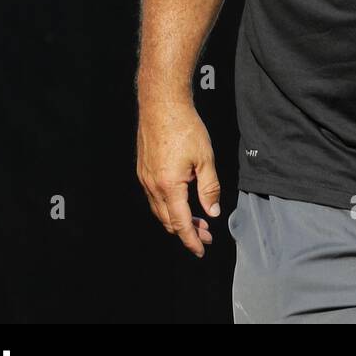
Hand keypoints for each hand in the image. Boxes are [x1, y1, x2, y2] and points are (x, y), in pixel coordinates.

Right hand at [136, 99, 221, 257]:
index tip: (201, 250)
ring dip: (177, 219)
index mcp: (169, 186)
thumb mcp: (205, 159)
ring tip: (197, 221)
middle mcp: (153, 186)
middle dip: (187, 231)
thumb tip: (212, 212)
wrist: (162, 105)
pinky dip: (168, 206)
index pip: (181, 223)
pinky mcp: (143, 170)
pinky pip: (154, 197)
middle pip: (168, 220)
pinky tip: (181, 201)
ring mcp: (145, 178)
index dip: (191, 239)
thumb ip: (209, 188)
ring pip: (160, 210)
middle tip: (206, 235)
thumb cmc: (185, 128)